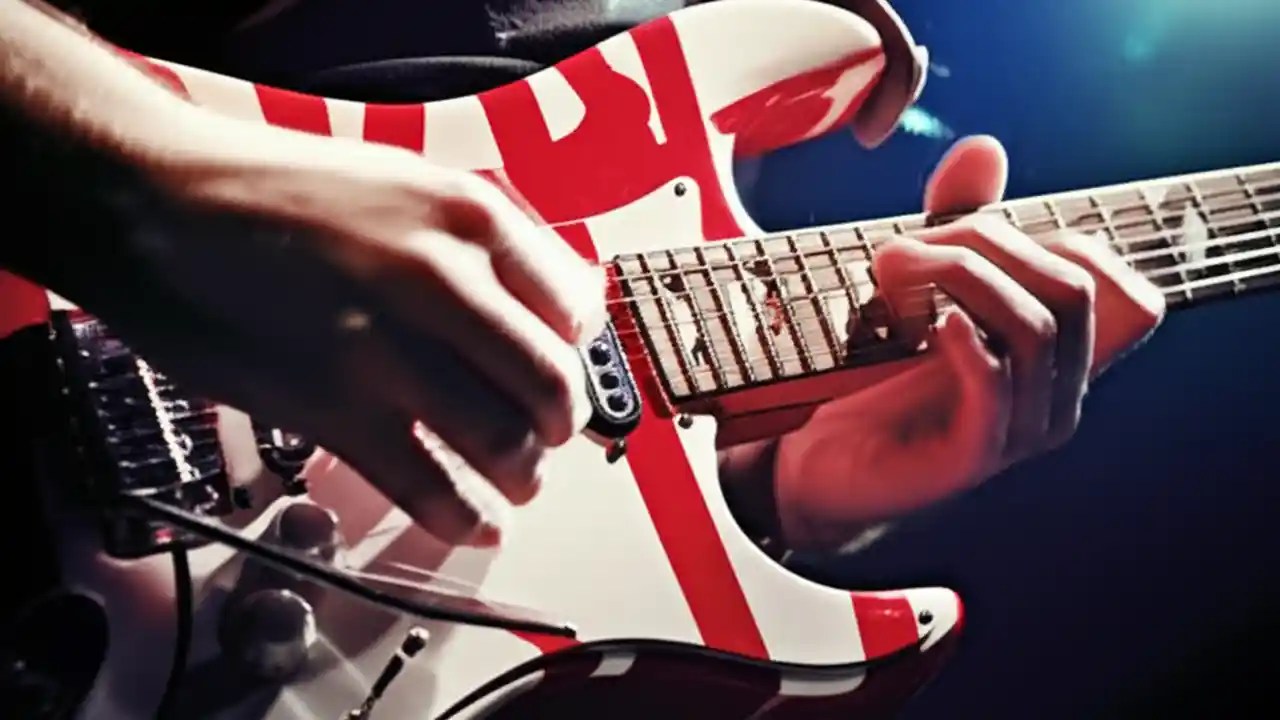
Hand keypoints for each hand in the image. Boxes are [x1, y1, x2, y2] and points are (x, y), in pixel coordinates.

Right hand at [76, 109, 604, 547]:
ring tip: (518, 483)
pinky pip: (426, 486)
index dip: (574, 357)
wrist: (157, 203)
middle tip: (549, 441)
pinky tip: (473, 522)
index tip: (564, 379)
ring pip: (503, 444)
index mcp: (467, 216)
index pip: (574, 310)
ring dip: (522, 477)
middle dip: (560, 429)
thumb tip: (553, 305)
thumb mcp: (404, 183)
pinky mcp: (333, 410)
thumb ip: (483, 243)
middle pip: (550, 386)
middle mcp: (441, 279)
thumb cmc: (272, 190)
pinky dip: (462, 516)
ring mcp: (387, 349)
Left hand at [769, 135, 1165, 551]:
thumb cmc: (875, 380)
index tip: (966, 231)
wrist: (819, 466)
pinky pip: (997, 390)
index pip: (1107, 282)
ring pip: (1037, 330)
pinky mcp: (971, 459)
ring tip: (892, 274)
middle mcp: (1053, 395)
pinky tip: (933, 323)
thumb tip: (985, 147)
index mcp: (1054, 356)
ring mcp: (1018, 431)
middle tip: (903, 247)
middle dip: (987, 245)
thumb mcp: (918, 292)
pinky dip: (969, 342)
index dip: (1050, 237)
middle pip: (1070, 290)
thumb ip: (955, 224)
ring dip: (962, 279)